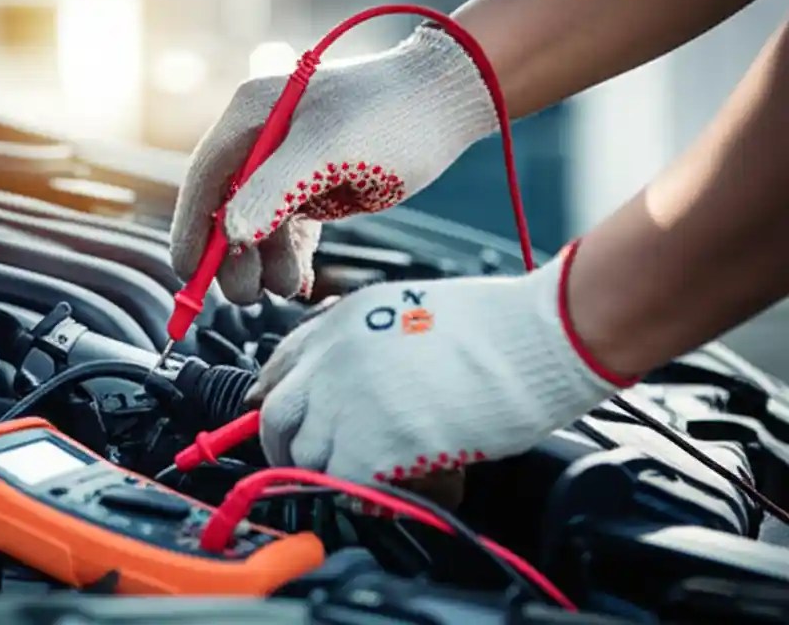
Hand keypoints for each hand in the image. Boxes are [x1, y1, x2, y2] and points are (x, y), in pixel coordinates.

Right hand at [169, 25, 497, 303]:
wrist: (449, 103)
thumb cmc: (392, 115)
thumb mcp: (329, 151)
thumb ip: (273, 190)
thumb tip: (227, 233)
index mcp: (251, 114)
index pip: (204, 177)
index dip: (192, 226)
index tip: (188, 272)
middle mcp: (261, 137)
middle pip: (226, 206)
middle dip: (233, 254)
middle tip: (248, 295)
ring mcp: (287, 162)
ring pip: (257, 224)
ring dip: (266, 261)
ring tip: (288, 287)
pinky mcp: (314, 184)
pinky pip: (288, 229)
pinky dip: (290, 256)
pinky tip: (298, 279)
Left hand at [245, 247, 627, 484]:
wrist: (534, 340)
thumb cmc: (492, 326)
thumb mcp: (403, 309)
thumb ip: (360, 343)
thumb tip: (342, 381)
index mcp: (337, 324)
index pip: (277, 369)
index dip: (273, 400)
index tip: (279, 420)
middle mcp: (330, 363)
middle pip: (277, 418)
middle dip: (286, 446)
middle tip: (306, 462)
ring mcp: (347, 405)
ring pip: (306, 457)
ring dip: (329, 472)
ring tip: (362, 475)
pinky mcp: (373, 447)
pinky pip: (343, 487)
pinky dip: (360, 496)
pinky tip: (384, 491)